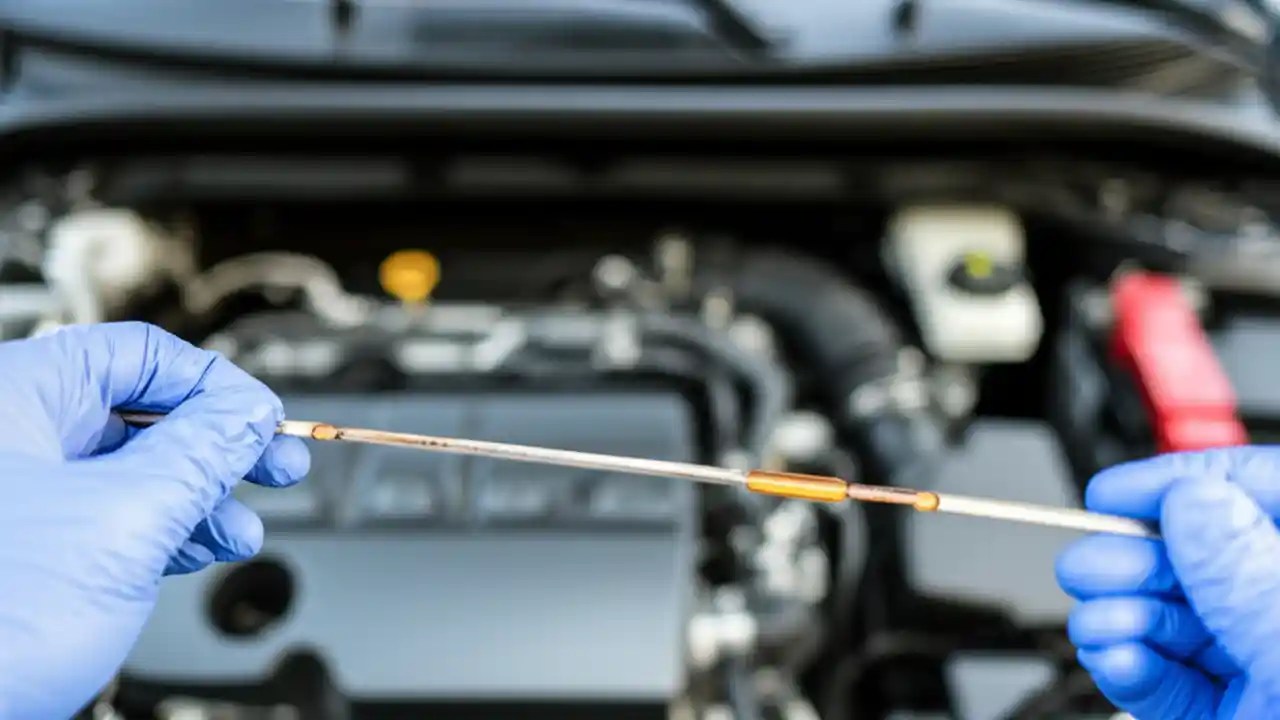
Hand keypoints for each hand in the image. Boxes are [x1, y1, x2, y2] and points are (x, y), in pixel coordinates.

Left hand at [0, 322, 308, 718]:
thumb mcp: (127, 518)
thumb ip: (202, 454)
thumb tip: (250, 412)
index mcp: (17, 399)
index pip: (142, 356)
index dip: (216, 385)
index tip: (264, 420)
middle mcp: (15, 439)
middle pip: (144, 414)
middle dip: (221, 445)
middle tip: (277, 464)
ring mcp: (23, 496)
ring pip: (135, 471)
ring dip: (204, 496)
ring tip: (243, 527)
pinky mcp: (34, 548)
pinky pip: (116, 517)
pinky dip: (169, 530)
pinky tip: (205, 546)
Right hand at [1056, 447, 1279, 717]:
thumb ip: (1245, 575)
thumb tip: (1194, 501)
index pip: (1261, 490)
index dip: (1183, 480)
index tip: (1113, 490)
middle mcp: (1279, 612)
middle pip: (1198, 555)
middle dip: (1132, 559)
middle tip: (1090, 565)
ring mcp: (1257, 665)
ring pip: (1172, 616)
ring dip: (1120, 617)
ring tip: (1105, 626)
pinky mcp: (1225, 714)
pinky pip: (1164, 679)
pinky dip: (1128, 669)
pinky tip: (1117, 661)